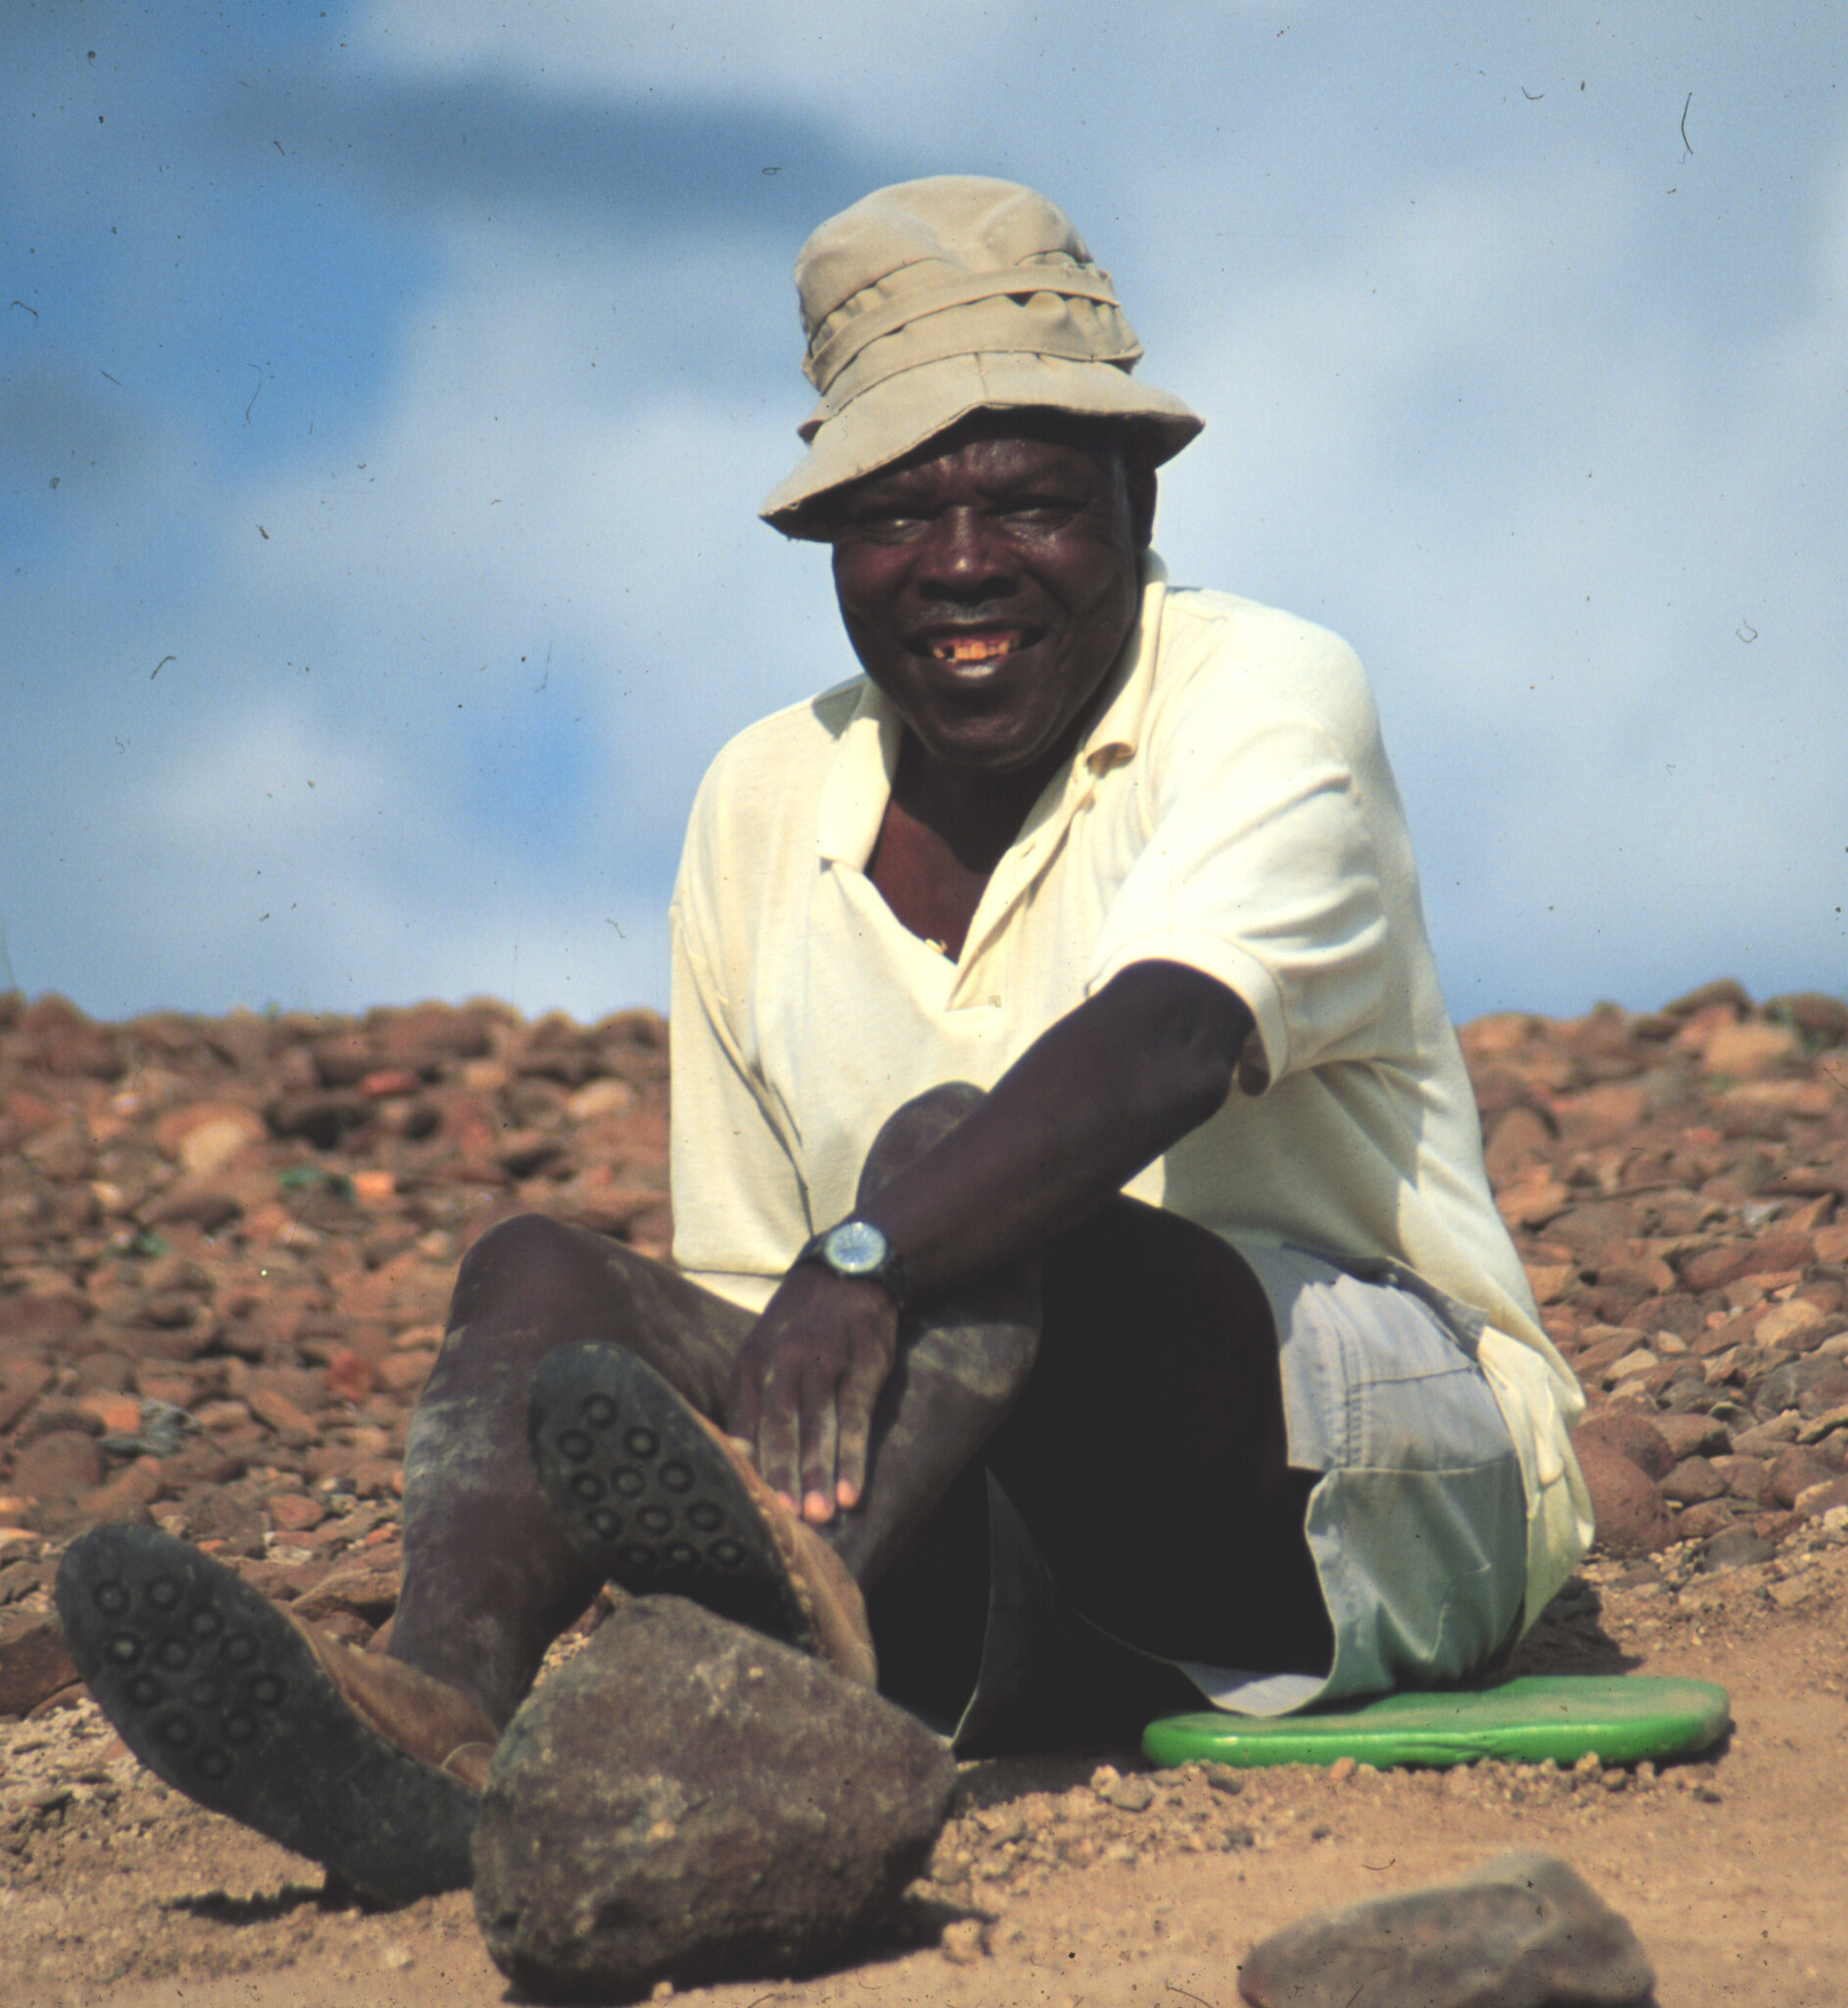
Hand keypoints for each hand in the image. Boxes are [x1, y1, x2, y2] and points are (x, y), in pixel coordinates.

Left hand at [724, 1264, 899, 1522]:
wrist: (848, 1270)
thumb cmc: (800, 1326)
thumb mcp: (763, 1352)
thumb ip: (750, 1402)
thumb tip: (733, 1459)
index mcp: (751, 1365)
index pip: (743, 1422)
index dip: (744, 1464)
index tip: (743, 1506)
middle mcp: (782, 1363)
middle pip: (779, 1428)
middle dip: (780, 1476)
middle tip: (782, 1521)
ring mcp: (823, 1362)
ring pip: (817, 1426)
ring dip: (817, 1474)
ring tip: (819, 1516)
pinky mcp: (862, 1364)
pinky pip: (855, 1417)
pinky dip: (853, 1456)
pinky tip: (852, 1490)